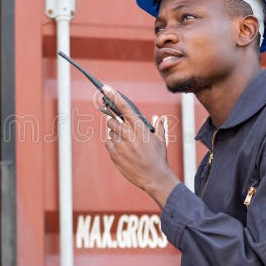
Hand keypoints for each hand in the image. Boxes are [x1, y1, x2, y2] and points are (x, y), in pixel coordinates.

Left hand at [102, 85, 179, 208]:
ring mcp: (120, 144)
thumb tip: (158, 117)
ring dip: (115, 133)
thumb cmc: (159, 158)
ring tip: (126, 142)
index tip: (106, 88)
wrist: (154, 178)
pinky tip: (123, 151)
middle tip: (119, 124)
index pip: (124, 107)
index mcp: (140, 128)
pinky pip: (108, 143)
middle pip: (111, 119)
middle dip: (113, 120)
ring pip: (110, 131)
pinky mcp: (114, 154)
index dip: (114, 96)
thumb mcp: (160, 140)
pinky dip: (113, 144)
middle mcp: (128, 134)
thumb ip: (158, 126)